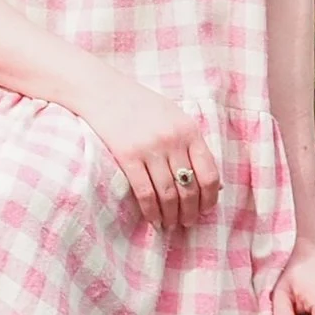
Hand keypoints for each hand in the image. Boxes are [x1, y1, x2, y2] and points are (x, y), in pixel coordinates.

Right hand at [64, 64, 220, 235]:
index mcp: (189, 130)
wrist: (102, 90)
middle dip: (190, 211)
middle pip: (189, 188)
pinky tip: (153, 219)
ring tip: (170, 224)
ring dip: (171, 215)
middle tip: (187, 222)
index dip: (210, 198)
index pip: (209, 174)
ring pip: (168, 194)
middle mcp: (172, 140)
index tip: (205, 210)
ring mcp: (150, 149)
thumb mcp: (173, 116)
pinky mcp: (127, 156)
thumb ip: (191, 144)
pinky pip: (145, 192)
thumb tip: (211, 183)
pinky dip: (151, 210)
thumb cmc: (140, 104)